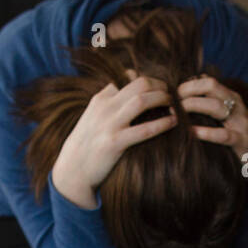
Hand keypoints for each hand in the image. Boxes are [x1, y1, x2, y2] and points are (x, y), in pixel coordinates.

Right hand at [51, 69, 176, 207]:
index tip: (160, 88)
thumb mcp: (94, 118)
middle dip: (160, 86)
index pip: (128, 76)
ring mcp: (109, 124)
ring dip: (163, 99)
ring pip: (142, 101)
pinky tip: (173, 122)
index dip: (149, 79)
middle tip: (172, 94)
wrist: (72, 171)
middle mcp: (105, 107)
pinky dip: (162, 123)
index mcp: (101, 98)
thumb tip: (133, 99)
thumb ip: (111, 107)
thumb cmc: (88, 145)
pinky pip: (144, 129)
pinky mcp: (115, 143)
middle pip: (139, 83)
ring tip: (175, 105)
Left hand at [176, 75, 247, 178]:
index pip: (209, 81)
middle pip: (212, 86)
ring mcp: (240, 122)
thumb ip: (210, 101)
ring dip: (193, 106)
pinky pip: (223, 135)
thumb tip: (190, 84)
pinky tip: (192, 133)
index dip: (189, 84)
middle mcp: (237, 105)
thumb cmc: (236, 134)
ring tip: (177, 113)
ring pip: (216, 107)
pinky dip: (207, 132)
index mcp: (231, 97)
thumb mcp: (226, 114)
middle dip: (188, 91)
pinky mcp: (241, 141)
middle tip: (172, 102)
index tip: (173, 93)